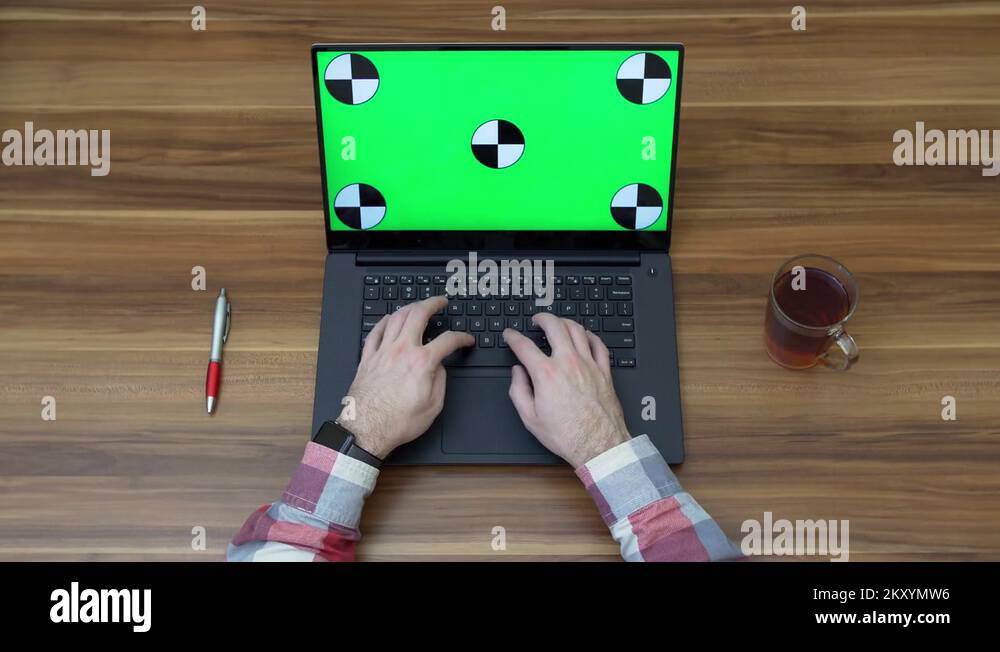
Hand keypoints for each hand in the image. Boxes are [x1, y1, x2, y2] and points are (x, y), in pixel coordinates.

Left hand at [337, 296, 473, 458]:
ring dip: (409, 307)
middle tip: (440, 301)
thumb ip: (440, 380)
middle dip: (433, 304)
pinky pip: (375, 331)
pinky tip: (389, 319)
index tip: (466, 340)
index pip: (448, 340)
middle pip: (418, 315)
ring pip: (396, 317)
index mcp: (422, 362)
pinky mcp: (368, 358)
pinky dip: (384, 321)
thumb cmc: (398, 422)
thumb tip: (439, 367)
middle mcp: (401, 350)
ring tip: (417, 306)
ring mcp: (382, 352)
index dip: (461, 337)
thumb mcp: (433, 406)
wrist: (367, 429)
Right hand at [503, 313, 630, 467]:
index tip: (510, 335)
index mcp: (546, 374)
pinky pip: (599, 344)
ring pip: (577, 330)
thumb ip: (519, 391)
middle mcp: (568, 363)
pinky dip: (590, 335)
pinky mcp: (604, 371)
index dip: (513, 336)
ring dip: (564, 322)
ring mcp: (588, 365)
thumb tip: (518, 373)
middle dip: (542, 318)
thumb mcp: (530, 418)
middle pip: (554, 326)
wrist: (598, 445)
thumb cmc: (566, 435)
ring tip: (558, 323)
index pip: (524, 346)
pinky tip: (585, 336)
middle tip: (536, 320)